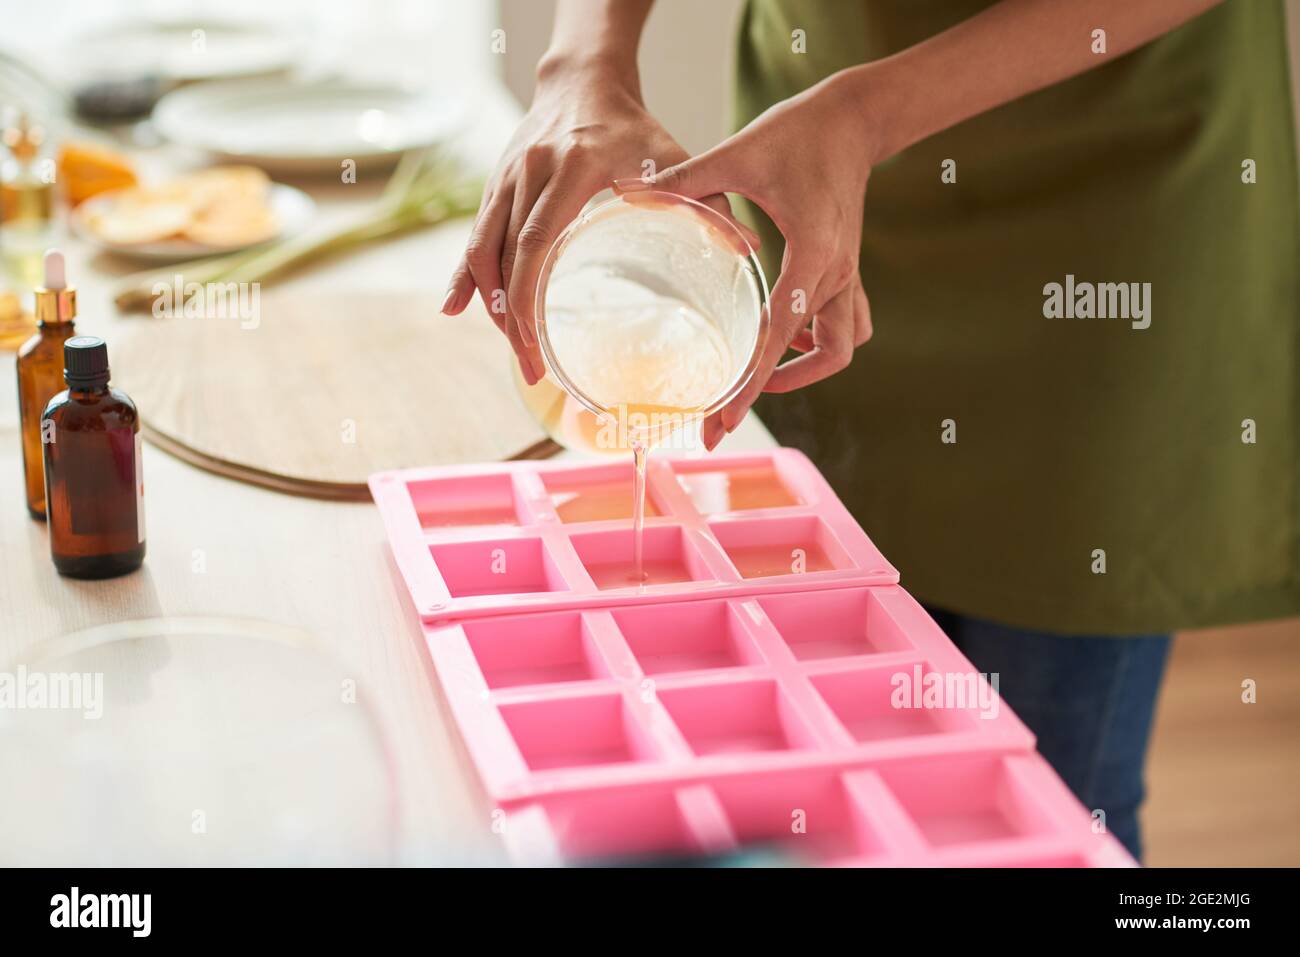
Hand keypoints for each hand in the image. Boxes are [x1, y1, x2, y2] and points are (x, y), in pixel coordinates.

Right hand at [442, 57, 756, 384]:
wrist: (582, 79)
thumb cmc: (632, 125)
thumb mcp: (673, 156)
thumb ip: (707, 202)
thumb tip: (749, 251)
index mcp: (572, 168)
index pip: (537, 243)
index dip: (529, 299)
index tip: (537, 344)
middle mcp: (529, 171)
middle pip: (504, 257)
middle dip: (512, 320)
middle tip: (533, 368)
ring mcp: (504, 178)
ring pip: (482, 251)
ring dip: (491, 305)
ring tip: (514, 350)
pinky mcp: (493, 185)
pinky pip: (475, 237)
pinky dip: (464, 276)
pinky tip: (455, 309)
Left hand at [619, 73, 875, 449]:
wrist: (855, 118)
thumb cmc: (799, 132)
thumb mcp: (737, 152)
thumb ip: (684, 180)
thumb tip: (627, 193)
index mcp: (814, 252)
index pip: (780, 333)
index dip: (751, 382)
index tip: (722, 419)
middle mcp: (838, 272)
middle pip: (823, 358)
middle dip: (776, 390)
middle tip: (724, 414)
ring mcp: (849, 274)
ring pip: (842, 347)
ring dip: (806, 369)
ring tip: (757, 380)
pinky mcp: (848, 270)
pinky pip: (846, 325)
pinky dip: (816, 342)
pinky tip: (784, 339)